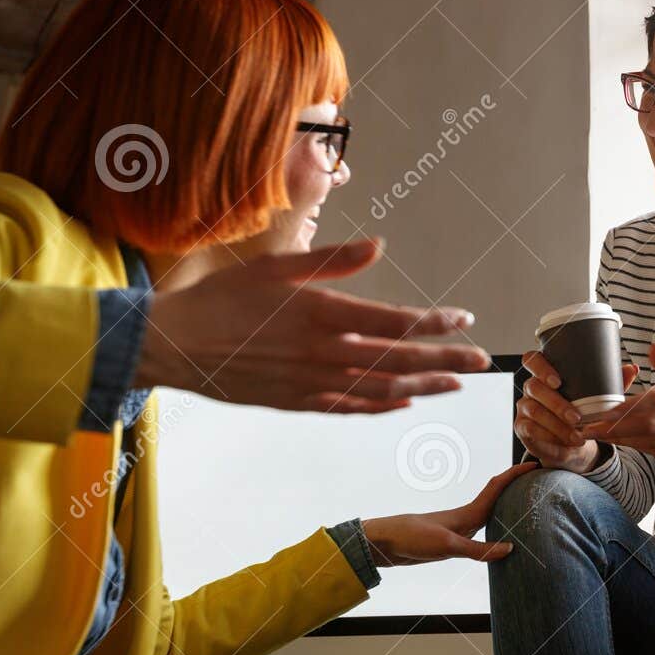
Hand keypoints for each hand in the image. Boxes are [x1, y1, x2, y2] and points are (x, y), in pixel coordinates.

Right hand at [137, 239, 490, 413]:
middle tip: (482, 361)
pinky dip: (382, 406)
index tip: (464, 319)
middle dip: (446, 360)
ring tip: (456, 384)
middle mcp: (325, 354)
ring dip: (423, 386)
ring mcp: (312, 384)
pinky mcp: (296, 403)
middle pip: (400, 360)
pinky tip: (403, 402)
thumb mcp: (275, 266)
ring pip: (382, 389)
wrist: (172, 346)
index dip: (435, 322)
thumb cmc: (220, 298)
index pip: (396, 322)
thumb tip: (379, 246)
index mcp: (323, 315)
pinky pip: (350, 408)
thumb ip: (332, 260)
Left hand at [362, 463, 537, 564]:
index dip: (516, 474)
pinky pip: (482, 535)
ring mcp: (460, 530)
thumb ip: (478, 549)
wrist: (385, 543)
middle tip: (540, 483)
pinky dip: (495, 535)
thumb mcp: (447, 545)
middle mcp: (467, 518)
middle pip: (499, 498)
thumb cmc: (413, 538)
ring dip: (508, 510)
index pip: (498, 487)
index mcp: (468, 514)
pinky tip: (500, 544)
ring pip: (491, 516)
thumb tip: (510, 549)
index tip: (535, 464)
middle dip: (518, 488)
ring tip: (528, 510)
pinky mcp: (452, 543)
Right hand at [515, 350, 638, 471]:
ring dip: (557, 424)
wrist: (572, 444)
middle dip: (556, 403)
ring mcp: (524, 407)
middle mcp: (531, 387)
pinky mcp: (522, 427)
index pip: (532, 360)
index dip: (541, 367)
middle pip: (533, 387)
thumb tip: (632, 368)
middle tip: (576, 417)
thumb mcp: (598, 397)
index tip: (558, 380)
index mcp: (545, 373)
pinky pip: (530, 429)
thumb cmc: (582, 413)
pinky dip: (549, 436)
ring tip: (577, 435)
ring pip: (534, 410)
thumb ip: (611, 383)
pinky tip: (565, 441)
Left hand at [580, 343, 654, 456]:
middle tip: (594, 430)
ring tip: (605, 437)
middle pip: (650, 424)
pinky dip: (642, 448)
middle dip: (618, 429)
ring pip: (654, 440)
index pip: (654, 400)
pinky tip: (627, 442)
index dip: (627, 409)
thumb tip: (652, 349)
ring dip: (626, 441)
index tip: (604, 414)